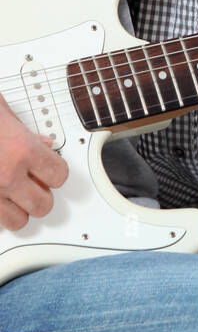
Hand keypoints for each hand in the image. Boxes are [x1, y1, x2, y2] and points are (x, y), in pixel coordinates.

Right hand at [0, 93, 68, 230]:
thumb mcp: (1, 110)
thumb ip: (24, 129)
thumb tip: (42, 142)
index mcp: (21, 149)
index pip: (58, 175)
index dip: (55, 171)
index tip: (49, 168)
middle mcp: (6, 175)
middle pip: (42, 205)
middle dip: (39, 194)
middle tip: (32, 183)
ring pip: (17, 221)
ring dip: (17, 209)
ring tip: (11, 194)